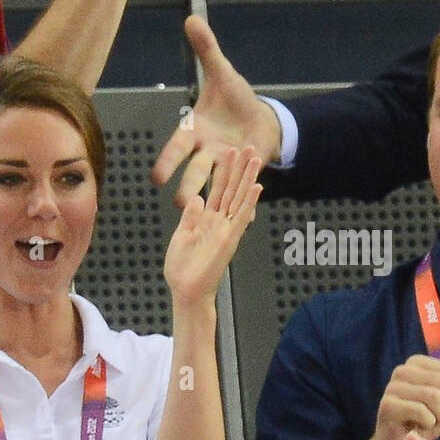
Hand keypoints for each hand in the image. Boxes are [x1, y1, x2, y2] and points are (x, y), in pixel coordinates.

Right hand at [152, 16, 283, 206]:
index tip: (156, 176)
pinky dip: (244, 202)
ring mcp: (226, 165)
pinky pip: (241, 188)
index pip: (177, 147)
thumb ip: (207, 50)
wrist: (261, 117)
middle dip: (187, 187)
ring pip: (215, 185)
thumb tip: (192, 19)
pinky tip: (246, 216)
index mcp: (195, 131)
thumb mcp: (223, 73)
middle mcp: (206, 152)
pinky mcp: (244, 172)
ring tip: (207, 215)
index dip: (167, 162)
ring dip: (211, 199)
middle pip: (194, 172)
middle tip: (178, 204)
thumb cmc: (234, 98)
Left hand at [163, 147, 262, 308]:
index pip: (218, 190)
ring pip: (240, 198)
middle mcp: (220, 222)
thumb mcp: (181, 237)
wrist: (186, 291)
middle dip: (240, 168)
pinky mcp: (230, 238)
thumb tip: (196, 197)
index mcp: (206, 220)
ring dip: (248, 178)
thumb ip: (190, 217)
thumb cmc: (182, 270)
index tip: (230, 153)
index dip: (224, 171)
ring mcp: (226, 229)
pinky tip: (258, 186)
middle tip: (249, 147)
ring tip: (256, 158)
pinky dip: (250, 202)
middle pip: (232, 189)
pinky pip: (241, 217)